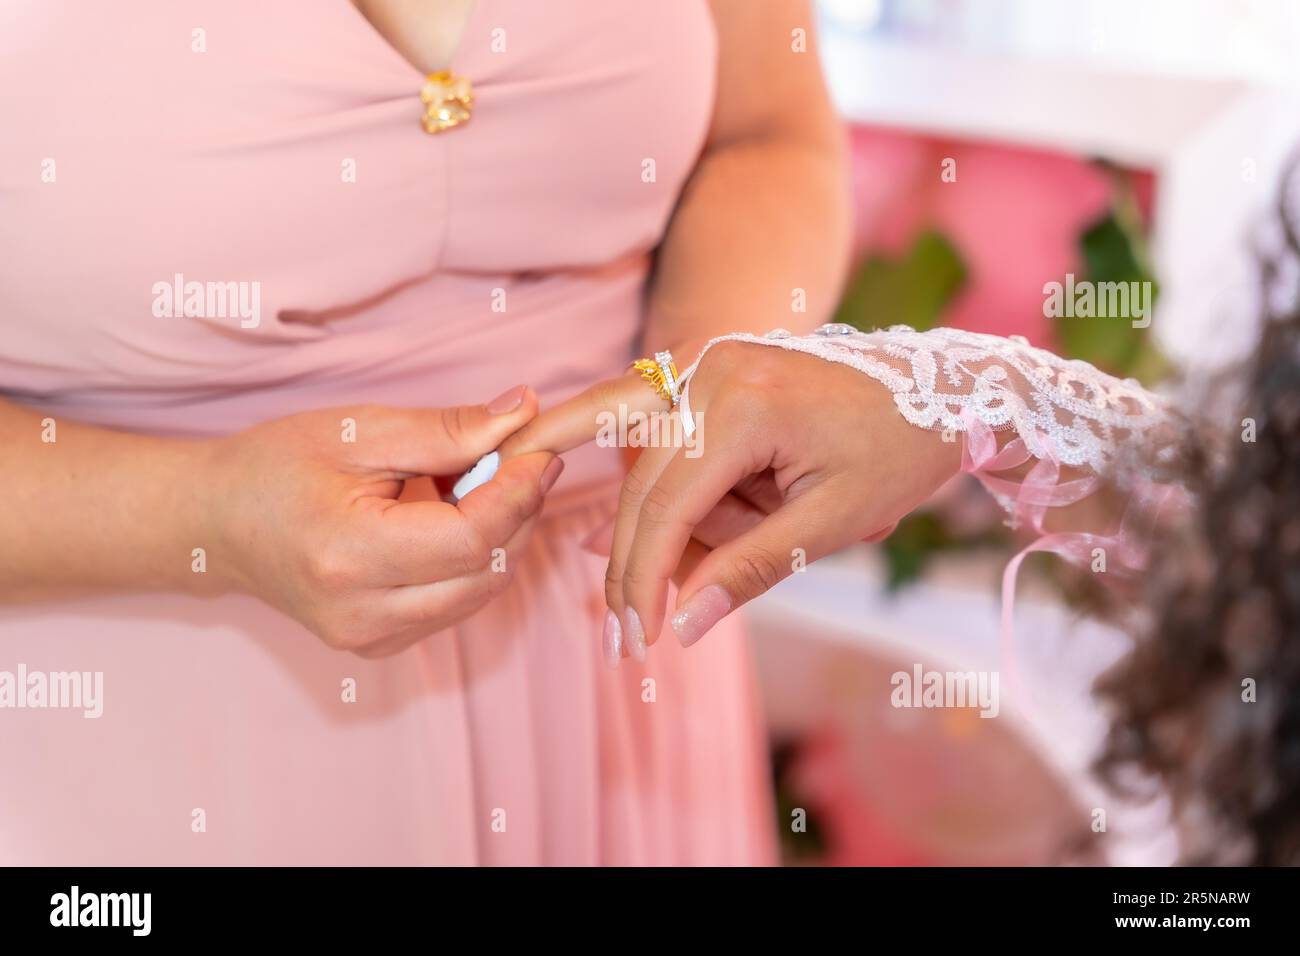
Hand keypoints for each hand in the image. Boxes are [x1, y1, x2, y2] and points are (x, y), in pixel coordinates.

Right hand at [204, 386, 561, 656]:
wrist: (214, 524)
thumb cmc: (275, 467)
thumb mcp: (358, 430)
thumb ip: (447, 430)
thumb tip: (523, 412)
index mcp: (349, 557)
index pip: (471, 539)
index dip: (518, 493)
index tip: (538, 448)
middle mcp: (363, 614)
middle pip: (487, 572)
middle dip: (518, 511)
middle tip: (521, 457)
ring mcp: (371, 639)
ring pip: (480, 592)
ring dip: (500, 536)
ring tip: (480, 483)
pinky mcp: (380, 645)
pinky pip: (457, 604)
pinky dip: (474, 560)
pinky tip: (454, 518)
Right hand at [504, 342, 960, 660]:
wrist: (942, 388)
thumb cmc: (899, 451)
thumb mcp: (831, 522)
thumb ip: (749, 569)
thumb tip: (681, 629)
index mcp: (745, 403)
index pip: (667, 507)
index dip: (644, 580)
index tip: (635, 641)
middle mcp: (712, 370)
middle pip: (644, 488)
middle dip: (638, 565)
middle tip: (627, 640)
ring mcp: (709, 363)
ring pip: (651, 470)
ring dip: (685, 525)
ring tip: (775, 522)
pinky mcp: (713, 372)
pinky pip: (669, 443)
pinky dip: (677, 491)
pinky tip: (664, 518)